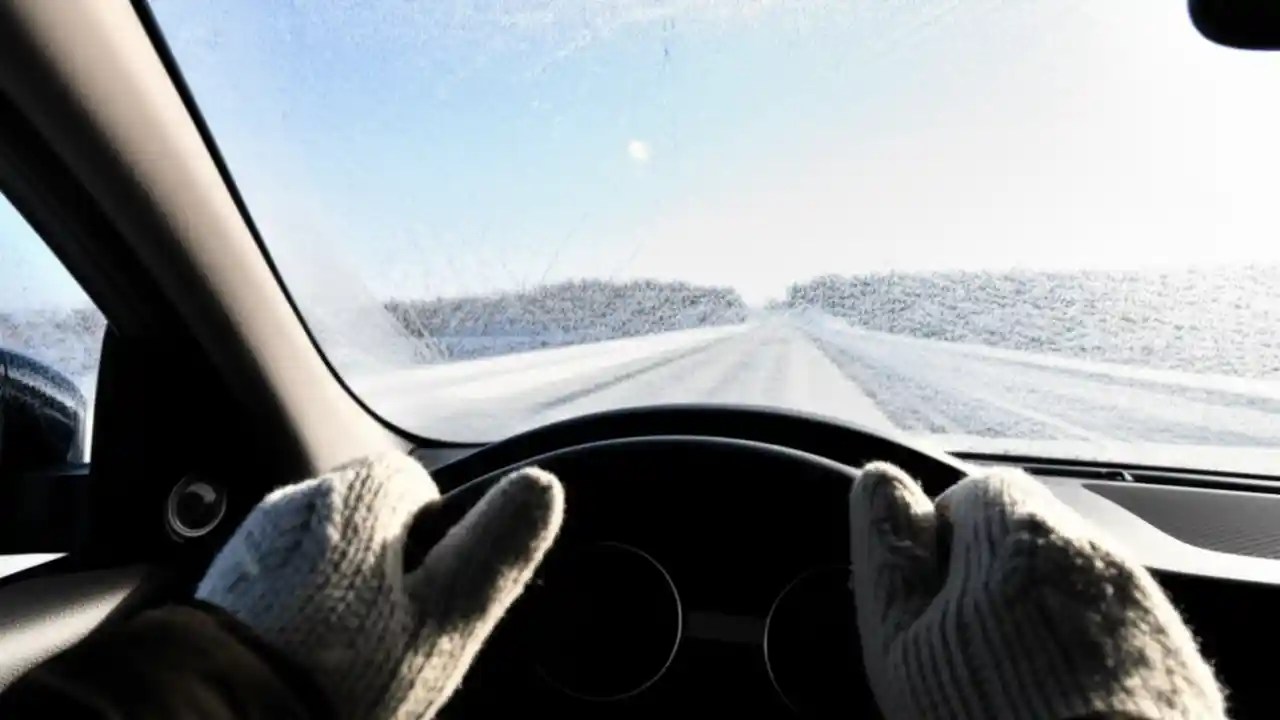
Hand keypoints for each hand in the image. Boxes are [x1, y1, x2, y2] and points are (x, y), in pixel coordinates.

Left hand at [195, 452, 563, 719]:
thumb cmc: (341, 676)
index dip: (438, 545)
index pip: (419, 487)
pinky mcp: (225, 582)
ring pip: (328, 548)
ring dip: (345, 588)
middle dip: (390, 565)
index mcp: (358, 493)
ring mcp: (255, 538)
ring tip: (347, 653)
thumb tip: (544, 485)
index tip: (430, 602)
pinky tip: (308, 654)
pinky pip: (285, 577)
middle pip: (373, 517)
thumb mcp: (441, 620)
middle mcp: (300, 495)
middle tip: (393, 637)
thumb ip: (492, 551)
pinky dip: (303, 606)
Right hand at [849, 462, 1224, 719]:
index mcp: (1022, 534)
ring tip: (1017, 683)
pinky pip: (1112, 628)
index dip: (942, 542)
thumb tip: (879, 478)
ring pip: (1071, 584)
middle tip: (966, 650)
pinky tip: (1066, 701)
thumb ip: (891, 554)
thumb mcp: (903, 644)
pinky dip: (1084, 651)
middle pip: (1029, 537)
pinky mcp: (1176, 656)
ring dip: (1042, 614)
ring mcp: (1143, 604)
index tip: (930, 605)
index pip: (977, 491)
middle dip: (995, 578)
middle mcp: (1094, 553)